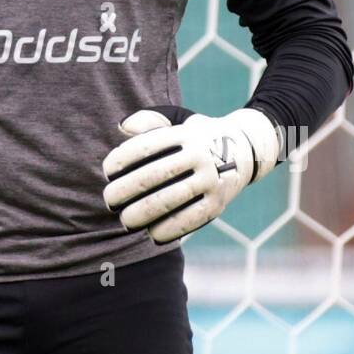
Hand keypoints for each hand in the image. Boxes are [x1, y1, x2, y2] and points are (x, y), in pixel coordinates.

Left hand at [101, 106, 280, 244]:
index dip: (123, 159)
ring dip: (143, 213)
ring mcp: (212, 179)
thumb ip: (149, 120)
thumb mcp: (178, 119)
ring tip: (125, 220)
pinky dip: (170, 229)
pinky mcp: (219, 203)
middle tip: (108, 200)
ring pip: (171, 199)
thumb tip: (122, 128)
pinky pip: (191, 219)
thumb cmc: (197, 136)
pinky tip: (151, 234)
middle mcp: (200, 155)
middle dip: (126, 190)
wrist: (246, 149)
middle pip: (155, 175)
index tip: (106, 171)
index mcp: (185, 134)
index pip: (147, 146)